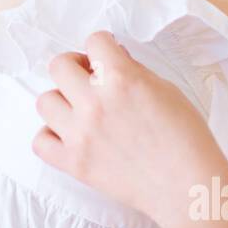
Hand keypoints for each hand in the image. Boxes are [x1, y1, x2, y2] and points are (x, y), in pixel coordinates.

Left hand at [32, 30, 221, 221]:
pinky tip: (70, 136)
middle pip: (59, 66)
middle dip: (76, 67)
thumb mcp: (166, 89)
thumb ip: (133, 71)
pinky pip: (40, 141)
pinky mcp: (73, 163)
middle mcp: (95, 103)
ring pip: (45, 101)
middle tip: (90, 80)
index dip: (104, 47)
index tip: (108, 59)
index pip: (94, 41)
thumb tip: (111, 59)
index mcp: (122, 79)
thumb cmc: (186, 137)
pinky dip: (51, 136)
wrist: (187, 187)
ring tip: (81, 111)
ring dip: (62, 102)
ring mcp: (80, 134)